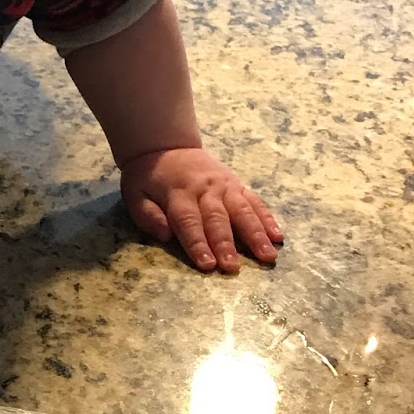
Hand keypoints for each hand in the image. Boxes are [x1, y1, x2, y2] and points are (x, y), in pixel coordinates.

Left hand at [119, 147, 282, 272]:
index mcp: (178, 194)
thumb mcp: (135, 194)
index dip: (198, 244)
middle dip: (226, 245)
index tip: (207, 265)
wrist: (166, 145)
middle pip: (217, 219)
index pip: (189, 222)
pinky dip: (267, 219)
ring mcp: (224, 186)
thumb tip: (165, 234)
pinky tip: (278, 236)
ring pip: (243, 211)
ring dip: (256, 235)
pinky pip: (255, 201)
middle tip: (233, 268)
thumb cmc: (149, 178)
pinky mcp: (237, 184)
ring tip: (268, 256)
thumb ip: (147, 215)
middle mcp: (205, 189)